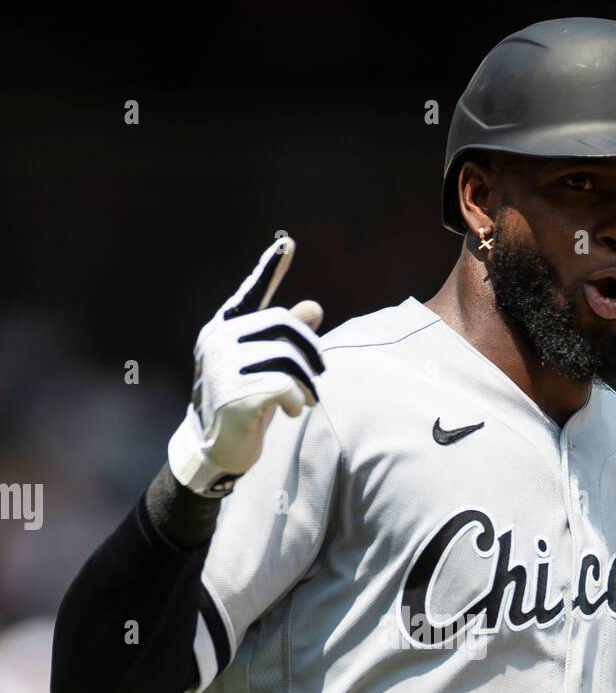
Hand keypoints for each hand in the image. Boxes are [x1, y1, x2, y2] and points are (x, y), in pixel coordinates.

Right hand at [168, 236, 324, 496]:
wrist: (217, 449)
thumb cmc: (244, 404)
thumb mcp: (266, 369)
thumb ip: (285, 339)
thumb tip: (313, 307)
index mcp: (223, 329)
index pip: (251, 294)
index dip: (269, 270)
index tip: (287, 243)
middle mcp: (218, 341)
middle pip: (283, 327)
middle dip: (311, 352)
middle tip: (320, 376)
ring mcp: (223, 366)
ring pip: (288, 358)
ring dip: (309, 381)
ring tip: (310, 398)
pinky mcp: (234, 394)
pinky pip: (284, 385)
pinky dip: (297, 399)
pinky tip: (295, 410)